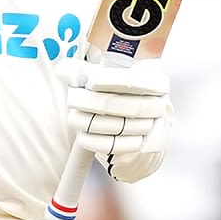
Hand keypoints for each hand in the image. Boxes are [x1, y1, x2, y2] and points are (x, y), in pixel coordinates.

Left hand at [62, 58, 172, 184]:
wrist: (136, 128)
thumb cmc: (117, 96)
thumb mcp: (107, 78)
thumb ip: (83, 71)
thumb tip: (62, 70)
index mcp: (155, 82)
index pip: (135, 81)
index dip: (112, 81)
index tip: (90, 81)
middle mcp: (158, 105)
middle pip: (122, 105)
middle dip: (93, 102)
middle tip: (72, 99)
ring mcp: (150, 128)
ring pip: (116, 126)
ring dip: (89, 122)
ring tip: (73, 118)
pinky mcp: (138, 149)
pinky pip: (113, 146)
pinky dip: (94, 140)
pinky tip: (81, 134)